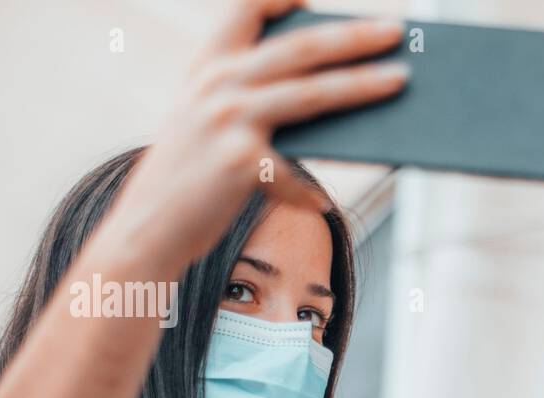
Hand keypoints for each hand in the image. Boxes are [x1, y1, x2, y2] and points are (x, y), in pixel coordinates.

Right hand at [106, 0, 407, 267]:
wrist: (143, 228)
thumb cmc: (187, 180)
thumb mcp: (207, 126)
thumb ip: (251, 104)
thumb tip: (327, 99)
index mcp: (208, 68)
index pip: (246, 9)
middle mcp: (217, 84)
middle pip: (300, 49)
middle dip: (352, 36)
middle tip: (396, 30)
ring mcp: (228, 120)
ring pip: (312, 95)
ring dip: (361, 85)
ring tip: (400, 81)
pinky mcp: (241, 162)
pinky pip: (293, 173)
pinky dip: (307, 193)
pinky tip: (321, 206)